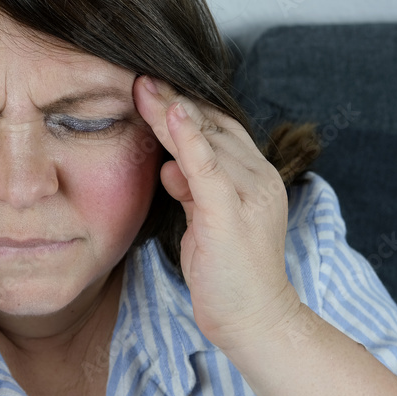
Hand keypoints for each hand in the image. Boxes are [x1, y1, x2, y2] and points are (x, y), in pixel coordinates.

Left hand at [133, 75, 301, 351]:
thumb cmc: (228, 273)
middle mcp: (257, 178)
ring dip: (170, 110)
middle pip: (211, 126)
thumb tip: (170, 167)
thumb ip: (192, 189)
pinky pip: (207, 168)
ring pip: (206, 140)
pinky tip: (170, 114)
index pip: (219, 129)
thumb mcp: (205, 223)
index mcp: (253, 177)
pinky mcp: (231, 215)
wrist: (253, 319)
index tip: (151, 86)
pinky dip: (188, 138)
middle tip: (139, 75)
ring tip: (141, 86)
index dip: (185, 106)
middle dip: (173, 100)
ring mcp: (248, 195)